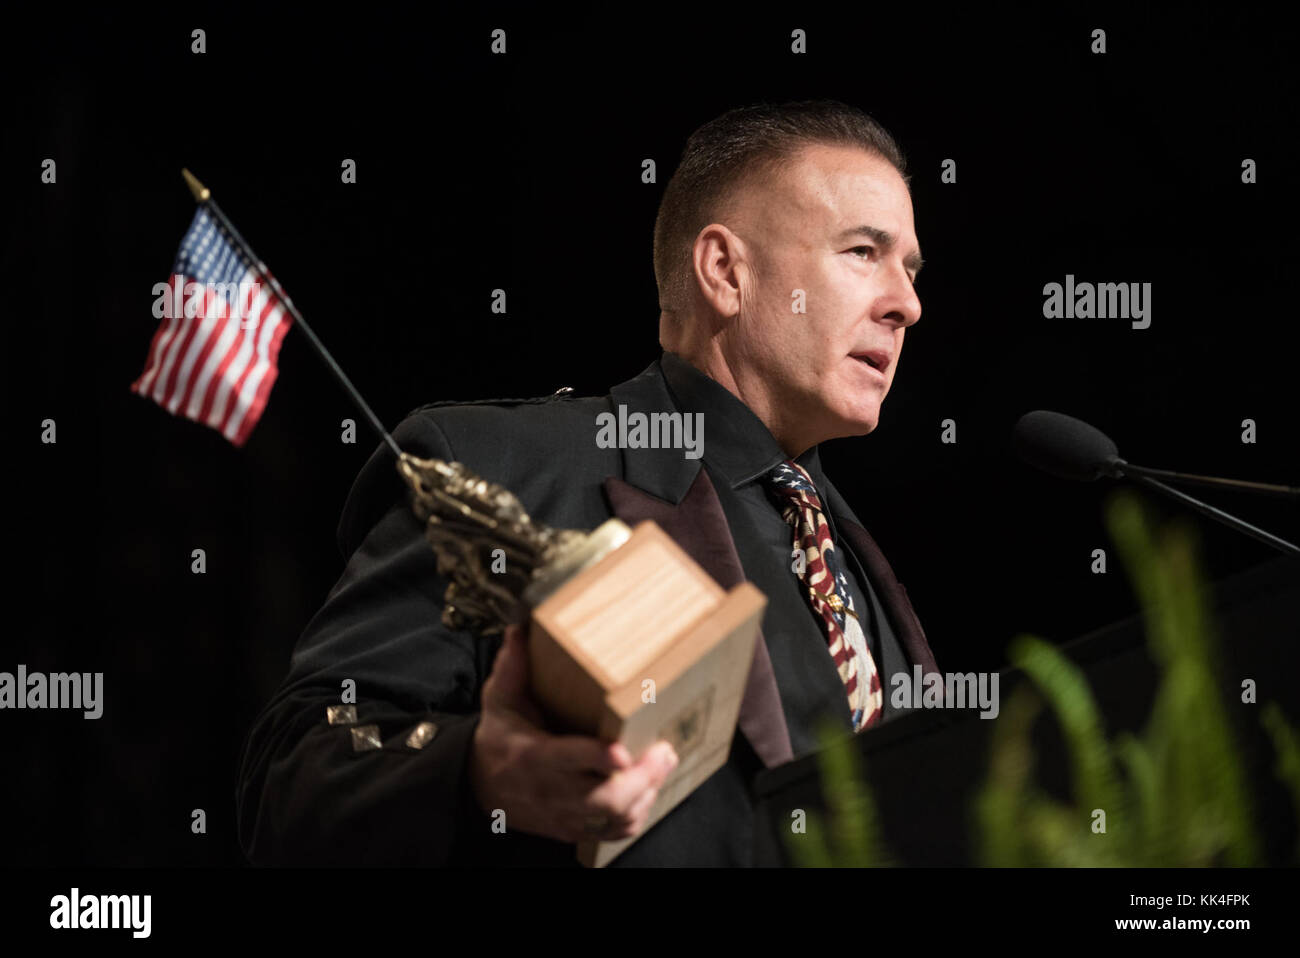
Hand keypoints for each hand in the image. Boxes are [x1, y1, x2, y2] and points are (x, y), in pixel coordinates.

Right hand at [468, 624, 678, 842]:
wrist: (480, 787)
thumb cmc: (498, 738)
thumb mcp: (498, 701)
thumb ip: (512, 667)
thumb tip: (521, 629)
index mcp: (532, 756)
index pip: (566, 759)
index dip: (596, 758)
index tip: (622, 749)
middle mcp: (550, 790)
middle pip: (603, 798)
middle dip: (641, 777)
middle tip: (663, 750)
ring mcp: (564, 814)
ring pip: (614, 817)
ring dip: (646, 794)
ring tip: (663, 762)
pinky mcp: (574, 829)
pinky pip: (614, 832)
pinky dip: (637, 814)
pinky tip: (649, 789)